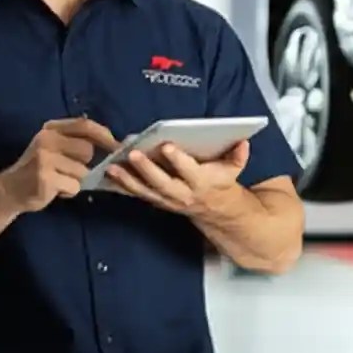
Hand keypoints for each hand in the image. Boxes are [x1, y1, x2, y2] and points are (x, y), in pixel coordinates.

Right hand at [1, 118, 117, 213]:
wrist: (10, 190)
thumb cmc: (39, 168)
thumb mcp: (54, 147)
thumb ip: (76, 141)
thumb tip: (113, 143)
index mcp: (51, 129)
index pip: (84, 125)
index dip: (104, 134)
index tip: (118, 146)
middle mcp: (47, 139)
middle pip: (87, 149)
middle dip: (86, 163)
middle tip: (71, 170)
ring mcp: (45, 158)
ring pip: (82, 170)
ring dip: (76, 180)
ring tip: (60, 181)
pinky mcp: (45, 177)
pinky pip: (74, 185)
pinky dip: (69, 191)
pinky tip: (56, 190)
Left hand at [106, 140, 249, 215]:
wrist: (215, 210)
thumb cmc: (220, 180)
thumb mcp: (233, 168)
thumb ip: (238, 156)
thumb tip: (243, 142)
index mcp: (202, 182)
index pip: (189, 170)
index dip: (179, 159)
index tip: (168, 146)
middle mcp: (182, 193)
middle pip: (162, 182)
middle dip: (147, 169)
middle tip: (133, 153)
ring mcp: (167, 200)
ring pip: (145, 190)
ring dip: (127, 179)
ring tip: (112, 166)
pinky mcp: (156, 200)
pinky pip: (137, 194)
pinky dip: (122, 186)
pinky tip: (108, 175)